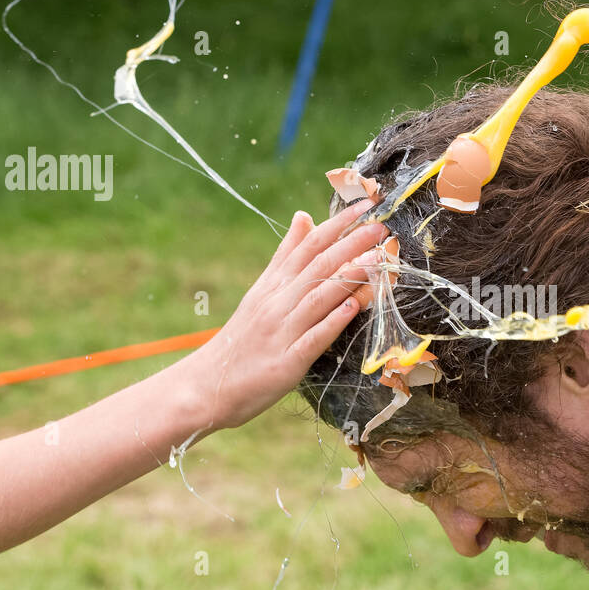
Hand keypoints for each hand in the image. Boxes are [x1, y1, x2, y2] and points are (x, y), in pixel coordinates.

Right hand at [179, 199, 386, 430]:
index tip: (365, 204)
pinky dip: (333, 321)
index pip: (309, 245)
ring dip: (349, 276)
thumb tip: (303, 216)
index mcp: (273, 285)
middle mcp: (277, 303)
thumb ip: (285, 256)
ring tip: (377, 259)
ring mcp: (281, 332)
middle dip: (351, 243)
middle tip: (381, 225)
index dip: (338, 224)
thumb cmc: (242, 339)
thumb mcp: (261, 291)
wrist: (206, 385)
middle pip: (317, 266)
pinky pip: (313, 338)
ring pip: (319, 298)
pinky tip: (353, 306)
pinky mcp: (286, 362)